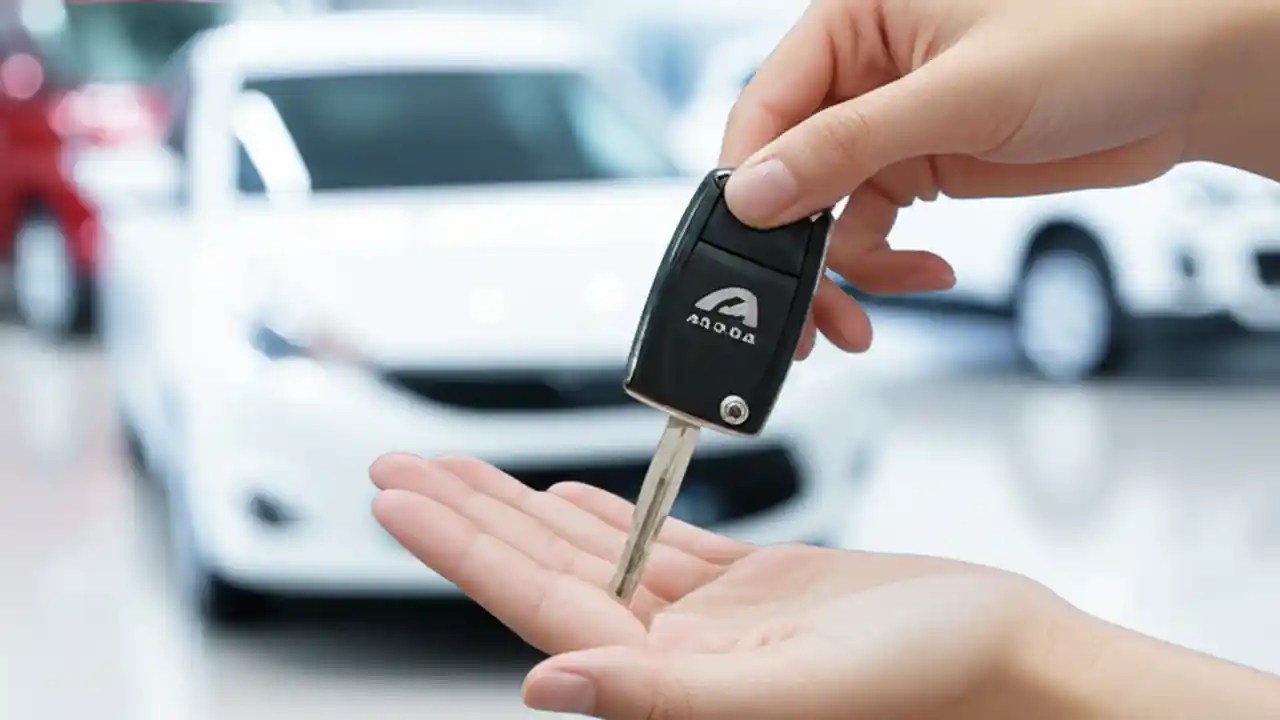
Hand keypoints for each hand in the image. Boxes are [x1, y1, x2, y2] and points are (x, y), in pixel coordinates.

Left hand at [370, 453, 1096, 718]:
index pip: (540, 605)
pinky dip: (612, 515)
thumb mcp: (796, 688)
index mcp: (677, 683)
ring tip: (459, 469)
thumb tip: (545, 686)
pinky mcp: (756, 589)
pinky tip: (569, 496)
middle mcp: (680, 655)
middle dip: (469, 515)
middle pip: (547, 572)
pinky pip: (663, 545)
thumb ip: (665, 695)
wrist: (1018, 659)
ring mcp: (714, 622)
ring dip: (523, 507)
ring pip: (595, 550)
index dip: (461, 549)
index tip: (398, 497)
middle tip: (399, 464)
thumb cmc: (937, 681)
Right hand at [726, 0, 1279, 357]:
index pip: (767, 104)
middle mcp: (864, 72)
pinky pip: (871, 228)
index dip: (751, 181)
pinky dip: (887, 264)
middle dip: (794, 247)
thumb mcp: (960, 96)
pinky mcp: (923, 166)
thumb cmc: (1103, 39)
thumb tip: (758, 191)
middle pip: (788, 170)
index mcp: (856, 20)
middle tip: (801, 311)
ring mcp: (892, 124)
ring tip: (859, 318)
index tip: (748, 243)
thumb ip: (848, 146)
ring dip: (840, 271)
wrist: (1190, 83)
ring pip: (825, 213)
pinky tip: (923, 271)